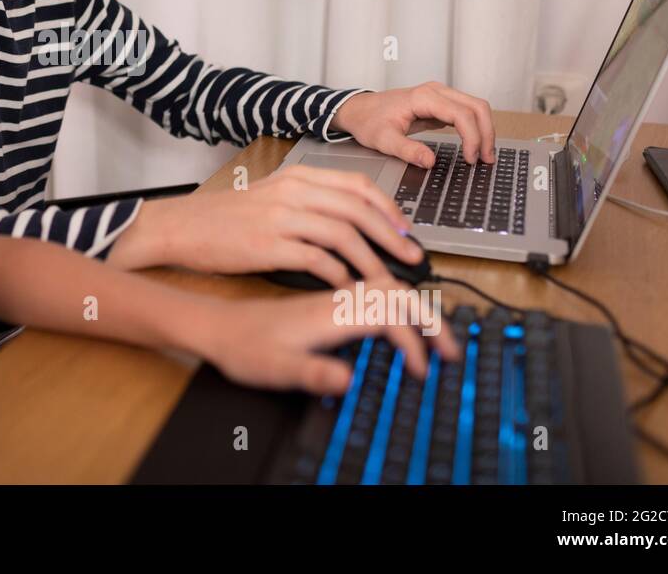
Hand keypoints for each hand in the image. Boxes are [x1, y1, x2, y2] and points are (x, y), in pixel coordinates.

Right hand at [108, 165, 424, 282]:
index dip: (388, 208)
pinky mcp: (268, 245)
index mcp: (296, 177)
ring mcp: (280, 217)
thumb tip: (350, 222)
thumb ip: (307, 202)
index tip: (405, 230)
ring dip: (371, 261)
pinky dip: (338, 275)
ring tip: (385, 281)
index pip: (357, 185)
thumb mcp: (270, 196)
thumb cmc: (224, 218)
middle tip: (411, 258)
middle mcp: (292, 192)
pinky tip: (346, 287)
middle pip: (358, 210)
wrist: (180, 227)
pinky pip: (316, 260)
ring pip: (343, 235)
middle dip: (392, 236)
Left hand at [197, 284, 462, 393]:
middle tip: (450, 347)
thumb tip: (348, 382)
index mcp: (330, 312)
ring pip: (387, 286)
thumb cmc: (244, 348)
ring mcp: (333, 295)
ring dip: (417, 305)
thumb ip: (313, 374)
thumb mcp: (277, 370)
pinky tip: (400, 314)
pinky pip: (374, 287)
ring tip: (435, 331)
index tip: (420, 370)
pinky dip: (398, 298)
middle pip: (397, 292)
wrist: (217, 326)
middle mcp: (336, 297)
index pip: (389, 317)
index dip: (413, 342)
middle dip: (431, 317)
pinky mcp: (329, 298)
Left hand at [331, 82, 495, 166]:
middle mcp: (436, 91)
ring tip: (484, 155)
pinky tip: (474, 146)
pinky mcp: (440, 104)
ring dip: (484, 130)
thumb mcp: (384, 140)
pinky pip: (466, 112)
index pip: (462, 114)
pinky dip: (475, 128)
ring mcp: (440, 95)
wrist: (359, 110)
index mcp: (424, 98)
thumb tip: (430, 161)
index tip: (471, 159)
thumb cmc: (369, 121)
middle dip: (486, 133)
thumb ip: (407, 151)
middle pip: (477, 106)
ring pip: (475, 107)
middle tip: (486, 159)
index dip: (472, 137)